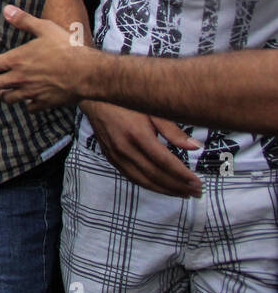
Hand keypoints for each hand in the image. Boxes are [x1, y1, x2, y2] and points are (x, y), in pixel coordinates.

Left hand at [0, 5, 95, 108]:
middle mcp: (19, 79)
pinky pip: (29, 106)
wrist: (87, 73)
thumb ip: (23, 20)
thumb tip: (6, 9)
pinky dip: (26, 104)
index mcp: (16, 61)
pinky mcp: (43, 103)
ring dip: (0, 95)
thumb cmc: (67, 48)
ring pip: (8, 98)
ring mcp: (30, 93)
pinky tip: (26, 102)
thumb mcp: (44, 28)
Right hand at [83, 100, 201, 197]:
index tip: (198, 183)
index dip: (182, 175)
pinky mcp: (111, 157)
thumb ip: (173, 130)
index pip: (165, 162)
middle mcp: (125, 148)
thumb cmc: (127, 101)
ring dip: (164, 190)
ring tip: (182, 193)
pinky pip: (131, 177)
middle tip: (196, 192)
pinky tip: (160, 186)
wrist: (94, 98)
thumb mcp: (152, 110)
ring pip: (142, 180)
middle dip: (177, 186)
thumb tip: (195, 147)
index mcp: (138, 134)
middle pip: (155, 175)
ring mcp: (116, 155)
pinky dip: (148, 185)